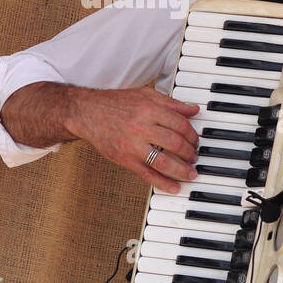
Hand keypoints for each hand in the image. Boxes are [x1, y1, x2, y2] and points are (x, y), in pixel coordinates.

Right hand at [68, 87, 199, 193]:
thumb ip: (171, 103)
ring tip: (191, 173)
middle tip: (194, 156)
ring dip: (182, 170)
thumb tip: (193, 110)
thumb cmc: (115, 103)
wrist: (87, 113)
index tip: (195, 140)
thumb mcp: (145, 95)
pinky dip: (163, 183)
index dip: (192, 134)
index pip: (180, 124)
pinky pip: (147, 174)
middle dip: (190, 153)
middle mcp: (141, 127)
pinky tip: (174, 187)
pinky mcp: (124, 159)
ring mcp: (132, 145)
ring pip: (164, 162)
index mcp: (149, 109)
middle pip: (175, 143)